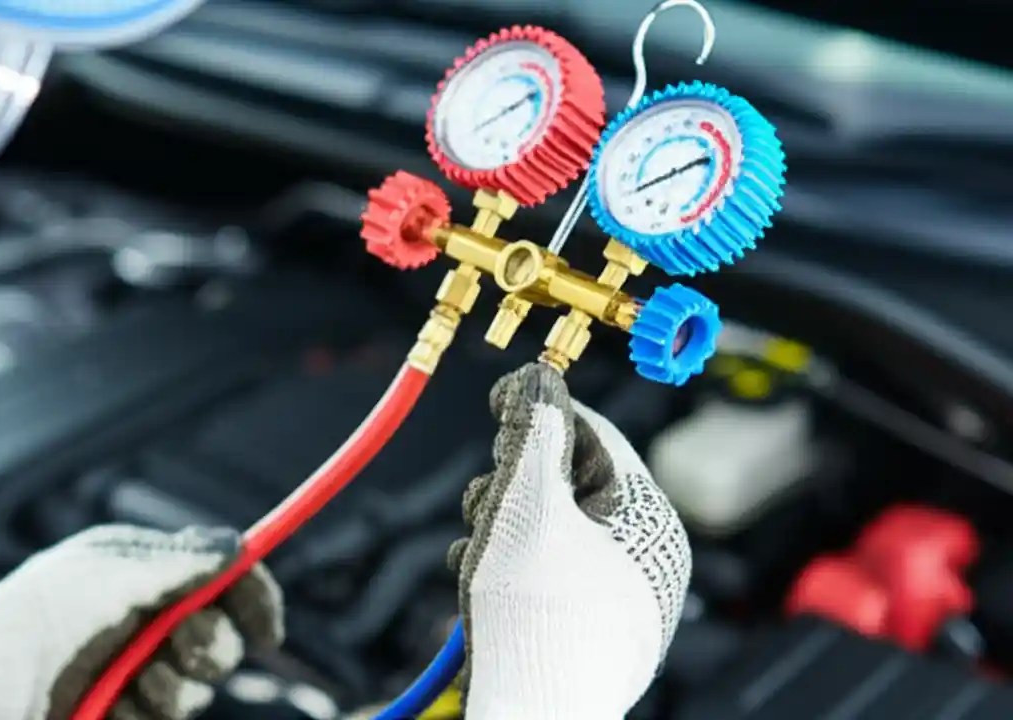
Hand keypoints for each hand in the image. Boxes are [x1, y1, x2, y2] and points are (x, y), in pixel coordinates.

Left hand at [0, 525, 283, 719]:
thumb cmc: (41, 614)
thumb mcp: (116, 574)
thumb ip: (184, 563)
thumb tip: (239, 545)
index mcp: (148, 571)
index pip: (224, 579)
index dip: (252, 600)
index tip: (266, 631)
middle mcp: (147, 616)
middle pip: (222, 634)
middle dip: (210, 645)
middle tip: (178, 644)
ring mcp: (135, 665)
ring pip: (199, 684)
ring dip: (174, 683)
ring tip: (134, 680)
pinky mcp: (123, 706)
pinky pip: (166, 714)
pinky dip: (146, 708)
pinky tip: (114, 702)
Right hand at [449, 364, 690, 719]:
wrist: (536, 716)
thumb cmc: (537, 617)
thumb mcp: (525, 506)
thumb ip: (531, 434)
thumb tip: (538, 377)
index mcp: (647, 515)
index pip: (595, 433)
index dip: (542, 412)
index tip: (498, 401)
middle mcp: (646, 553)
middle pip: (568, 481)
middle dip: (512, 486)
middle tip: (483, 506)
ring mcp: (623, 593)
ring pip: (552, 528)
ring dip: (503, 530)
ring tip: (480, 559)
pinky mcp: (595, 627)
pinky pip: (551, 572)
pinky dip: (512, 571)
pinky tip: (486, 589)